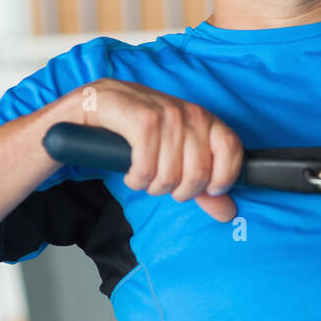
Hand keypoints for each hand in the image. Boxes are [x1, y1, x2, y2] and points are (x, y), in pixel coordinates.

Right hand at [71, 79, 243, 222]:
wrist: (89, 108)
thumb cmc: (133, 134)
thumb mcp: (174, 160)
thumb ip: (202, 187)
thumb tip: (227, 212)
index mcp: (204, 119)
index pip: (231, 147)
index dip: (222, 178)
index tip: (206, 190)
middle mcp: (188, 112)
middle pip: (200, 171)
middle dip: (179, 191)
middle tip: (162, 184)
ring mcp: (164, 112)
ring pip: (172, 173)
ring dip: (152, 185)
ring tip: (143, 175)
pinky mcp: (139, 117)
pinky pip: (147, 164)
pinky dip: (137, 178)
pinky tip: (131, 172)